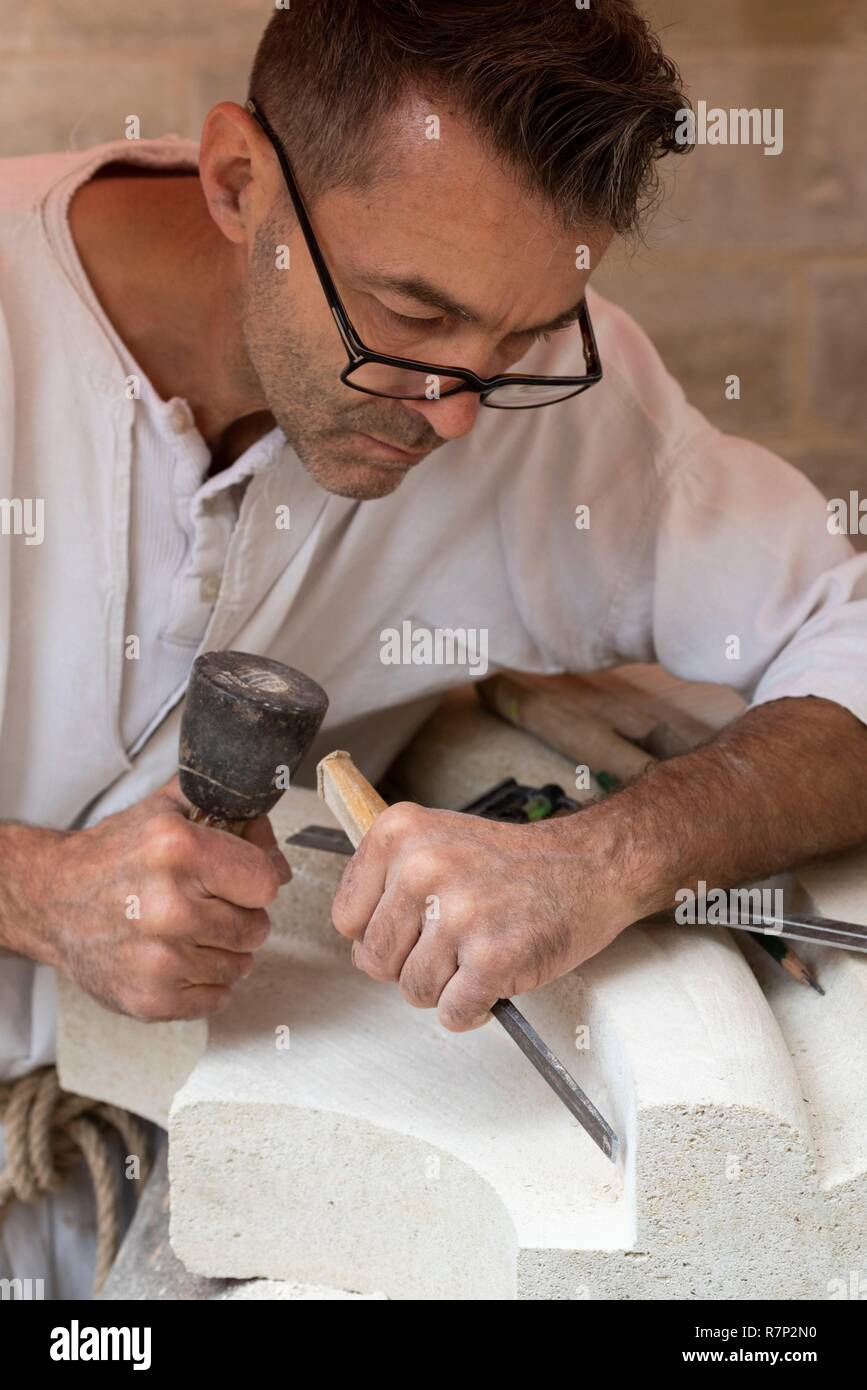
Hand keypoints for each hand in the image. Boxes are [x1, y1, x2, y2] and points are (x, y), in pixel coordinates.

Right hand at [29, 777, 289, 1020]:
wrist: (52, 900)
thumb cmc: (115, 855)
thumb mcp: (168, 811)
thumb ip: (232, 816)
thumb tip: (280, 858)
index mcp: (178, 850)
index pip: (266, 882)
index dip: (255, 880)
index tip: (235, 880)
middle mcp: (170, 906)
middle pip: (257, 927)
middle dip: (240, 915)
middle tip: (206, 905)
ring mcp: (160, 959)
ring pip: (241, 965)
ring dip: (224, 950)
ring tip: (188, 931)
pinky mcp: (151, 999)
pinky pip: (218, 998)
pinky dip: (205, 981)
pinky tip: (178, 957)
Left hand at [330, 801, 636, 1030]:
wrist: (587, 866)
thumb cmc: (513, 863)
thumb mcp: (436, 842)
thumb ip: (388, 884)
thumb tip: (358, 944)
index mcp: (399, 834)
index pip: (346, 918)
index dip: (379, 933)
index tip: (414, 924)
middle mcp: (423, 868)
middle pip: (375, 961)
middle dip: (412, 964)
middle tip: (454, 941)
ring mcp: (459, 914)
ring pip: (413, 991)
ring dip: (447, 986)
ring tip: (479, 951)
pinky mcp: (493, 957)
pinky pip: (454, 1013)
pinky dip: (474, 1009)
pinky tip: (495, 978)